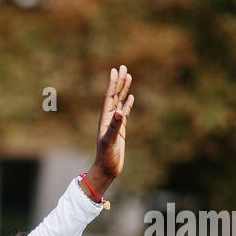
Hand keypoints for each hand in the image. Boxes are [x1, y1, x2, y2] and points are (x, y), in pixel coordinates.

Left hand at [89, 65, 134, 189]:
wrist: (106, 169)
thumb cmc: (107, 156)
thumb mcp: (111, 141)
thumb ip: (115, 126)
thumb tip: (120, 111)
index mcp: (105, 119)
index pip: (109, 97)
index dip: (112, 83)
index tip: (115, 70)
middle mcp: (109, 118)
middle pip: (114, 96)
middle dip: (118, 82)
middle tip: (123, 67)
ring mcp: (115, 123)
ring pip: (120, 102)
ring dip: (123, 89)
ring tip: (128, 76)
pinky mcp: (120, 129)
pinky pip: (125, 112)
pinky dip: (127, 104)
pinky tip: (130, 97)